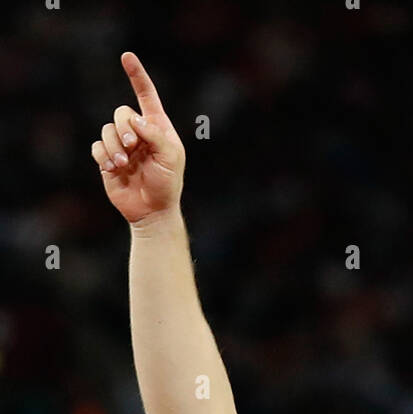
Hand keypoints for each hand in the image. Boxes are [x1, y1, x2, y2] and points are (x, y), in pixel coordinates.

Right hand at [91, 52, 185, 224]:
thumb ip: (156, 134)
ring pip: (107, 129)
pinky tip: (114, 169)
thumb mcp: (170, 158)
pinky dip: (104, 156)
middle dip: (124, 128)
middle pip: (121, 113)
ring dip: (114, 146)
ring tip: (123, 164)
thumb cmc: (167, 185)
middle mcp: (138, 133)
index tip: (127, 56)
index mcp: (157, 127)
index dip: (137, 76)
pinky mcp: (108, 159)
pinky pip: (97, 146)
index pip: (146, 96)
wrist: (152, 212)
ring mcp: (122, 146)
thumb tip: (135, 119)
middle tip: (133, 146)